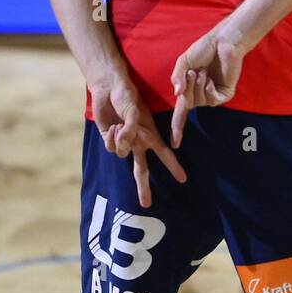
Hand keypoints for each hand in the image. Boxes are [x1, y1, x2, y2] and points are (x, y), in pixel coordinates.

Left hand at [89, 74, 185, 207]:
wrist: (108, 88)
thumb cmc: (127, 95)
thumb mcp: (133, 111)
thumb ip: (130, 130)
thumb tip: (124, 147)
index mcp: (150, 134)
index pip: (164, 153)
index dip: (173, 166)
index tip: (183, 179)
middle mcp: (137, 141)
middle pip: (141, 169)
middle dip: (144, 187)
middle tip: (147, 204)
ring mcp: (123, 142)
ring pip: (122, 156)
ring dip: (121, 141)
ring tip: (120, 124)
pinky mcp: (109, 140)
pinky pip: (110, 147)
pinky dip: (111, 136)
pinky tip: (112, 125)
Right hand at [169, 29, 244, 147]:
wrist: (223, 42)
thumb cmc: (203, 50)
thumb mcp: (182, 62)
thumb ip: (177, 77)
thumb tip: (177, 95)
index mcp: (189, 90)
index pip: (181, 114)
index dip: (177, 129)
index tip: (174, 144)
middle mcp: (201, 95)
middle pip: (187, 104)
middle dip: (186, 89)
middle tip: (191, 73)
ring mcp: (213, 95)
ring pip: (199, 102)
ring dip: (197, 87)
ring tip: (202, 73)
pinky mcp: (225, 94)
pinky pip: (212, 100)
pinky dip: (208, 90)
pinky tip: (210, 79)